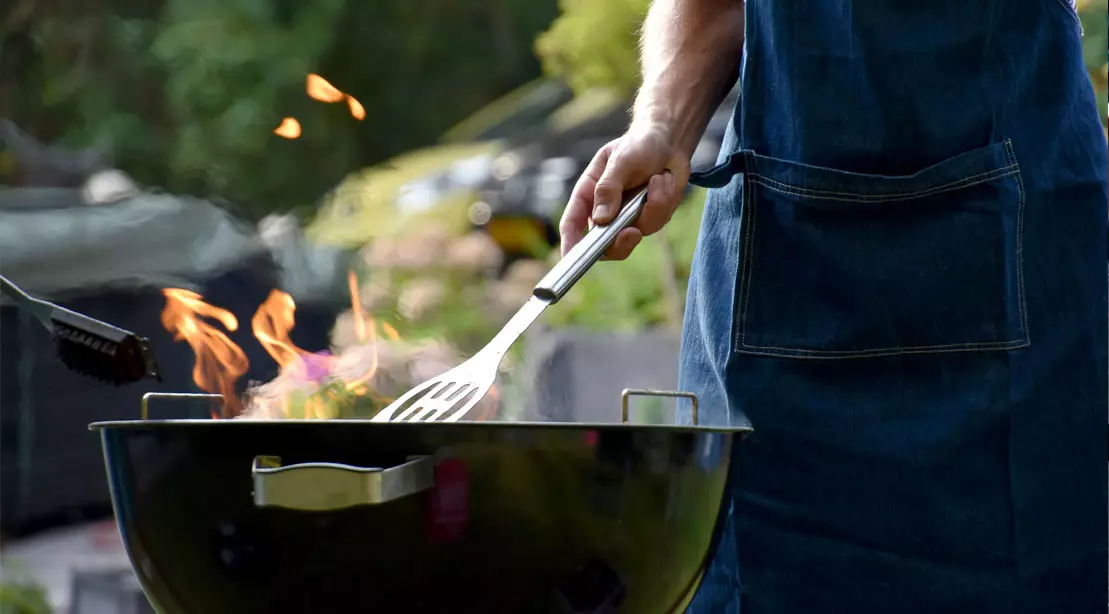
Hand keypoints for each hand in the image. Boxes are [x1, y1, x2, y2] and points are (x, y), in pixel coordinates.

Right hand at [559, 123, 689, 259]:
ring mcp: (627, 217)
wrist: (668, 142)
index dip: (570, 244)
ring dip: (652, 206)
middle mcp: (605, 211)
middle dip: (619, 242)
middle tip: (631, 232)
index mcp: (588, 195)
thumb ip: (609, 188)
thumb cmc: (638, 145)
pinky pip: (657, 221)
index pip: (572, 224)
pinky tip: (664, 180)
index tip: (570, 260)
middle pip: (604, 245)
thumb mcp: (621, 160)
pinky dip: (665, 201)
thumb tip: (601, 219)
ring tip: (658, 178)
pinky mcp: (649, 218)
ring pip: (636, 233)